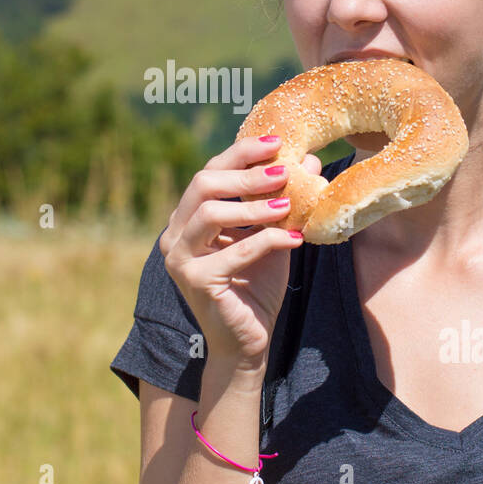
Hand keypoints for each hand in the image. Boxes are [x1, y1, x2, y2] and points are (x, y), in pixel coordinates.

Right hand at [160, 136, 322, 366]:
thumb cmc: (256, 285)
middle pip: (203, 184)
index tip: (275, 143)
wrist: (247, 340)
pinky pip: (233, 252)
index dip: (240, 153)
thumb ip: (283, 199)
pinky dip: (266, 241)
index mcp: (187, 218)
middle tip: (283, 172)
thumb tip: (308, 158)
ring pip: (210, 213)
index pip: (209, 172)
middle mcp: (175, 234)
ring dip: (253, 205)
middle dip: (245, 174)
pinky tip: (294, 239)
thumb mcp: (271, 234)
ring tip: (287, 204)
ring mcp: (179, 258)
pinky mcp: (195, 282)